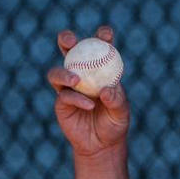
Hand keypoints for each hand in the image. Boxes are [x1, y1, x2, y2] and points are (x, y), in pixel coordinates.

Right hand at [47, 25, 129, 156]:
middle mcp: (82, 74)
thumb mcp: (121, 112)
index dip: (102, 36)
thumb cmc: (115, 123)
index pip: (100, 47)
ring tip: (76, 80)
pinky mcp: (61, 103)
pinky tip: (89, 105)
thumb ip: (116, 100)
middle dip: (66, 39)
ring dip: (64, 72)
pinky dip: (76, 99)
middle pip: (70, 51)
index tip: (105, 34)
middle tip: (70, 40)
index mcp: (100, 69)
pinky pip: (64, 96)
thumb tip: (106, 89)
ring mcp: (68, 88)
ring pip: (58, 72)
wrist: (102, 145)